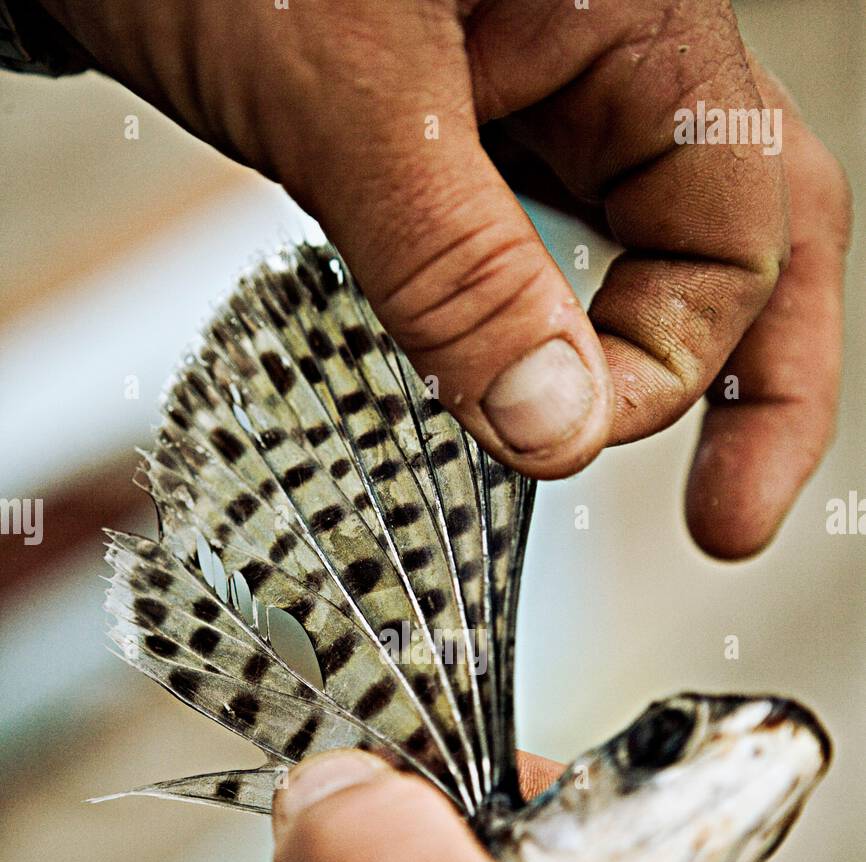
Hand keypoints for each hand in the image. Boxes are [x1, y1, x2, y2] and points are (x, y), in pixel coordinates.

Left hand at [40, 0, 848, 554]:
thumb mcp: (344, 95)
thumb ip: (456, 261)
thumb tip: (556, 424)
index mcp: (635, 19)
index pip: (732, 226)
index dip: (666, 358)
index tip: (558, 436)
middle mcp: (610, 57)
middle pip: (743, 236)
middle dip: (754, 386)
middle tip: (727, 523)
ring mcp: (542, 98)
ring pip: (649, 251)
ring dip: (650, 368)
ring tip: (648, 468)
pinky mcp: (465, 136)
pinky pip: (541, 249)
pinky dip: (542, 332)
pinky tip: (522, 388)